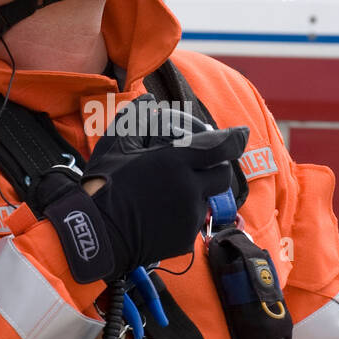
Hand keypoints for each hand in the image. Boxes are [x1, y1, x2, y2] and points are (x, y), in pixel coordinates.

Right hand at [39, 97, 248, 283]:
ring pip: (208, 200)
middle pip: (223, 176)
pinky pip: (194, 222)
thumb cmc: (104, 185)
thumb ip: (135, 117)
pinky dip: (185, 215)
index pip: (222, 147)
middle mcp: (190, 188)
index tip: (242, 134)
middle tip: (202, 166)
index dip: (236, 139)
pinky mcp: (184, 239)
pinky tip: (163, 213)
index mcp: (176, 162)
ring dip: (198, 192)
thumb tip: (147, 99)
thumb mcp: (115, 144)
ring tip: (172, 192)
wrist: (95, 234)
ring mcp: (189, 216)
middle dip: (217, 168)